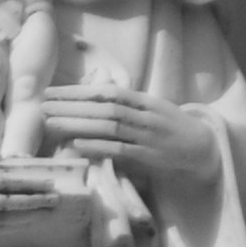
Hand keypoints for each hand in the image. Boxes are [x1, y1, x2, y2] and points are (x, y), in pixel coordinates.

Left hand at [24, 81, 213, 189]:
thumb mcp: (149, 109)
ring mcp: (148, 134)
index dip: (77, 91)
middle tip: (43, 105)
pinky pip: (121, 149)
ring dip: (78, 123)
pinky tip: (77, 143)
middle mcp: (145, 114)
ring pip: (109, 126)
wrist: (202, 147)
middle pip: (103, 107)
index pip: (106, 92)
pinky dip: (98, 146)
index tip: (51, 92)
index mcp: (143, 99)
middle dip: (71, 105)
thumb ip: (123, 103)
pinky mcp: (149, 155)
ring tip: (52, 122)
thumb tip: (90, 93)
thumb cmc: (168, 128)